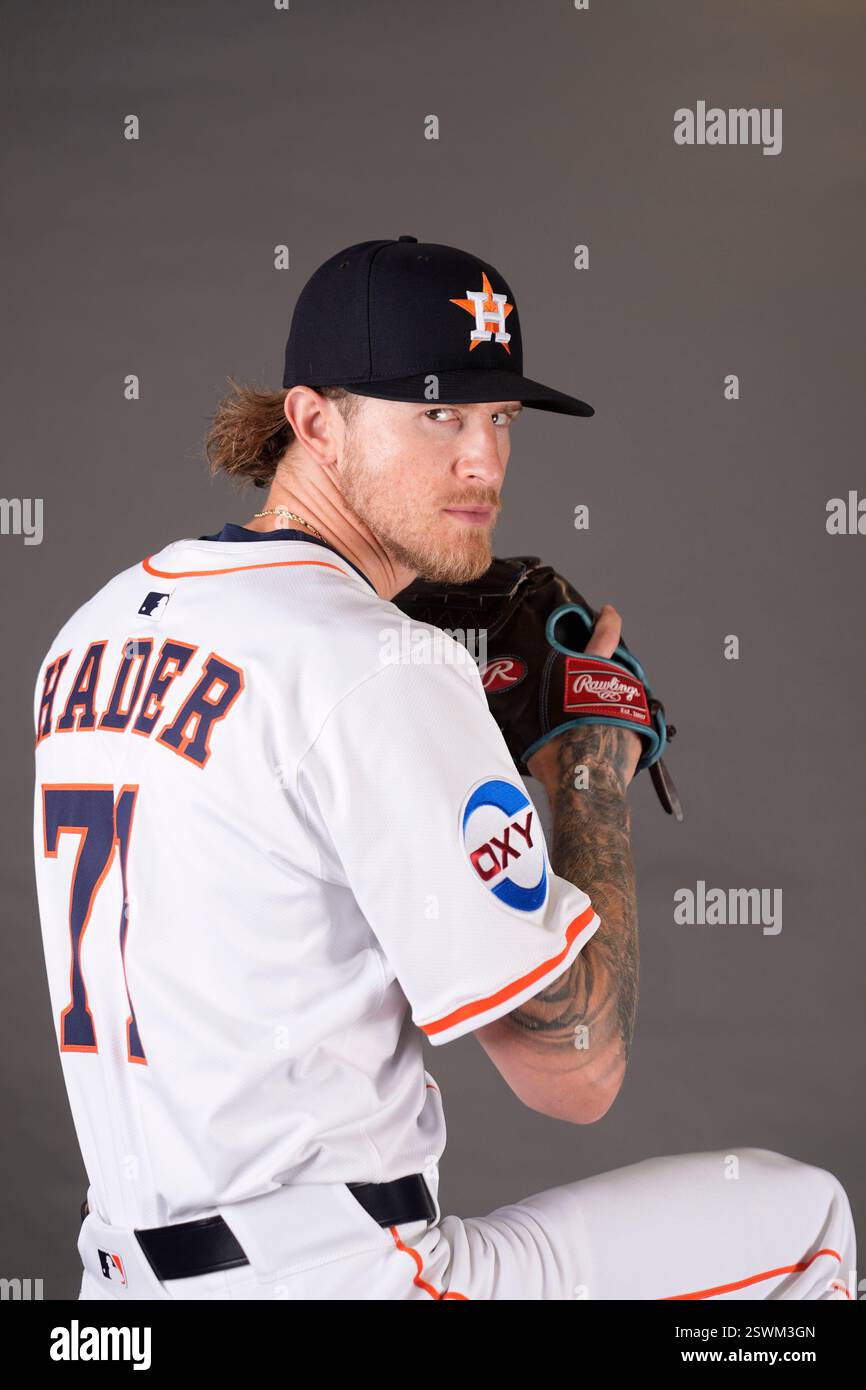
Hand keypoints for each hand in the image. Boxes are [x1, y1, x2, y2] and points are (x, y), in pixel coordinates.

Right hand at [526, 603, 642, 785]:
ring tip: (588, 721)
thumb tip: (512, 702)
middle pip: (612, 670)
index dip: (607, 619)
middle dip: (598, 677)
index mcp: (589, 671)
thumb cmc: (555, 747)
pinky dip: (616, 726)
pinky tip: (599, 742)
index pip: (605, 633)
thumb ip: (532, 703)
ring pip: (619, 697)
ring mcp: (632, 707)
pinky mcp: (641, 732)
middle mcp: (616, 684)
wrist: (586, 781)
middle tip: (581, 688)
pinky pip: (626, 722)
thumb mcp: (531, 716)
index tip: (608, 612)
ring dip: (606, 704)